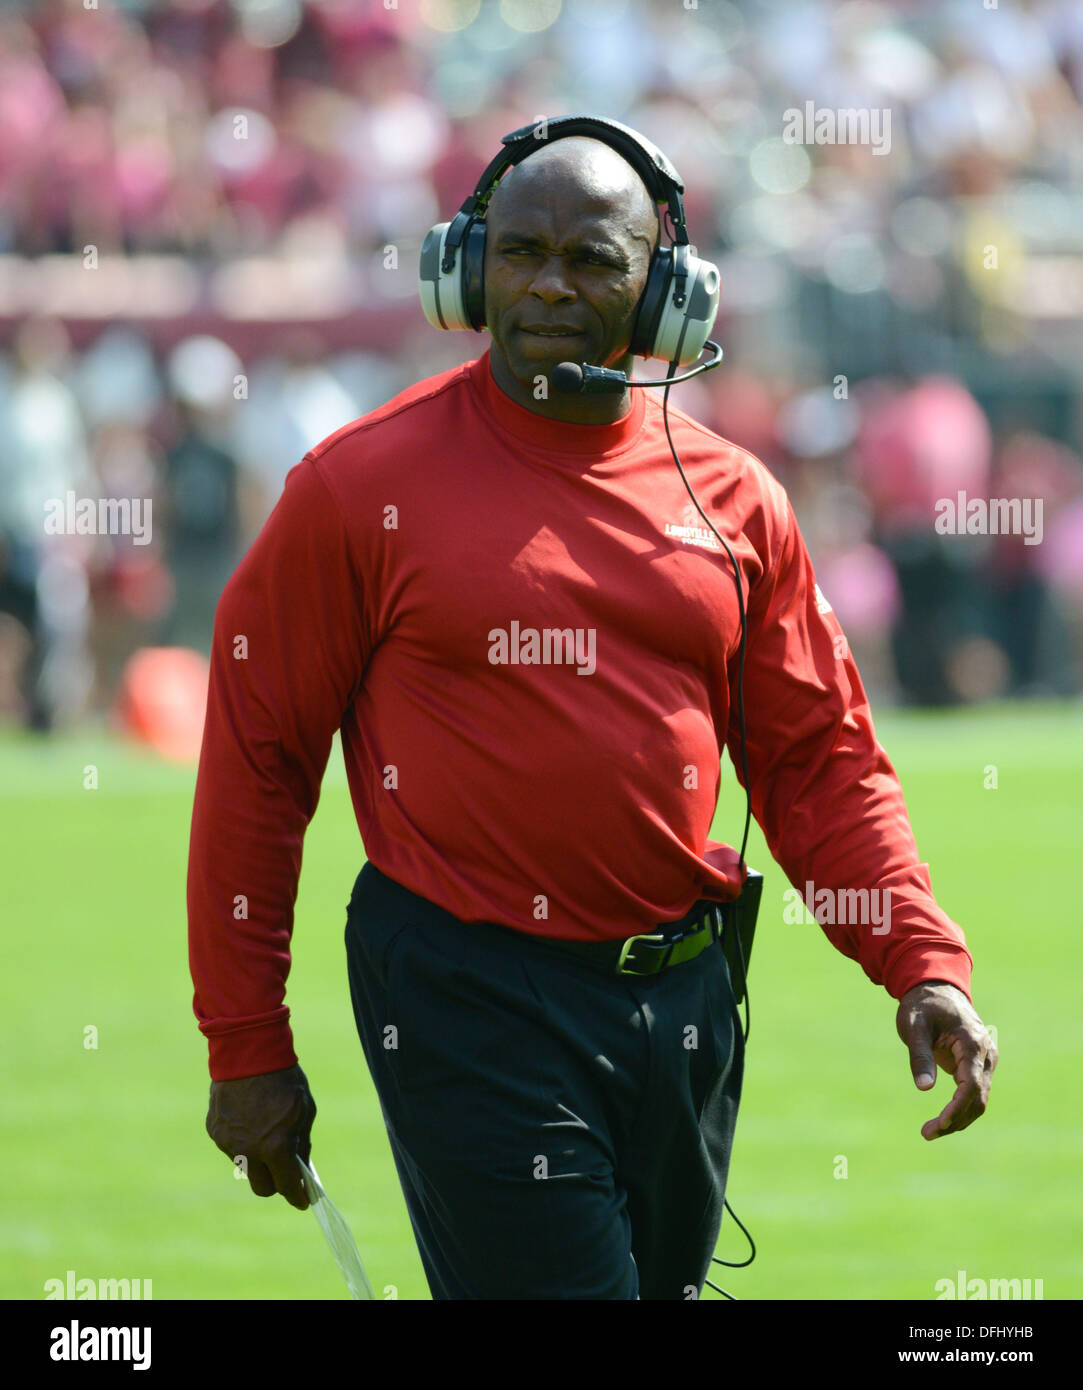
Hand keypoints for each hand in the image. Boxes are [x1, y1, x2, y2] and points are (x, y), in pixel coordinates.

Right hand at [206, 1063, 315, 1208]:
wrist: (247, 1051)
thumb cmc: (283, 1078)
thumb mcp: (303, 1110)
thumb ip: (301, 1142)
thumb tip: (301, 1168)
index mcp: (276, 1146)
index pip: (287, 1186)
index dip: (297, 1197)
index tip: (303, 1201)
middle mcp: (249, 1151)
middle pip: (262, 1188)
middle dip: (275, 1184)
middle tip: (284, 1173)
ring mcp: (228, 1143)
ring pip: (246, 1165)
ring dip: (257, 1158)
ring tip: (265, 1129)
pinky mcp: (215, 1131)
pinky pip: (231, 1146)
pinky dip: (242, 1139)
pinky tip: (248, 1117)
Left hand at [896, 982, 996, 1140]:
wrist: (937, 988)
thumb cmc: (922, 1005)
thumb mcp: (914, 1026)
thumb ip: (920, 1056)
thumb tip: (924, 1088)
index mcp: (972, 1043)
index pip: (971, 1086)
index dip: (956, 1109)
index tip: (937, 1125)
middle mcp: (986, 1055)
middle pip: (978, 1098)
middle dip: (955, 1120)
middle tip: (926, 1133)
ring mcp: (985, 1060)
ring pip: (979, 1099)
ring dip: (958, 1118)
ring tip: (929, 1131)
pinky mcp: (979, 1065)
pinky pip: (974, 1092)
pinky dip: (960, 1108)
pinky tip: (941, 1120)